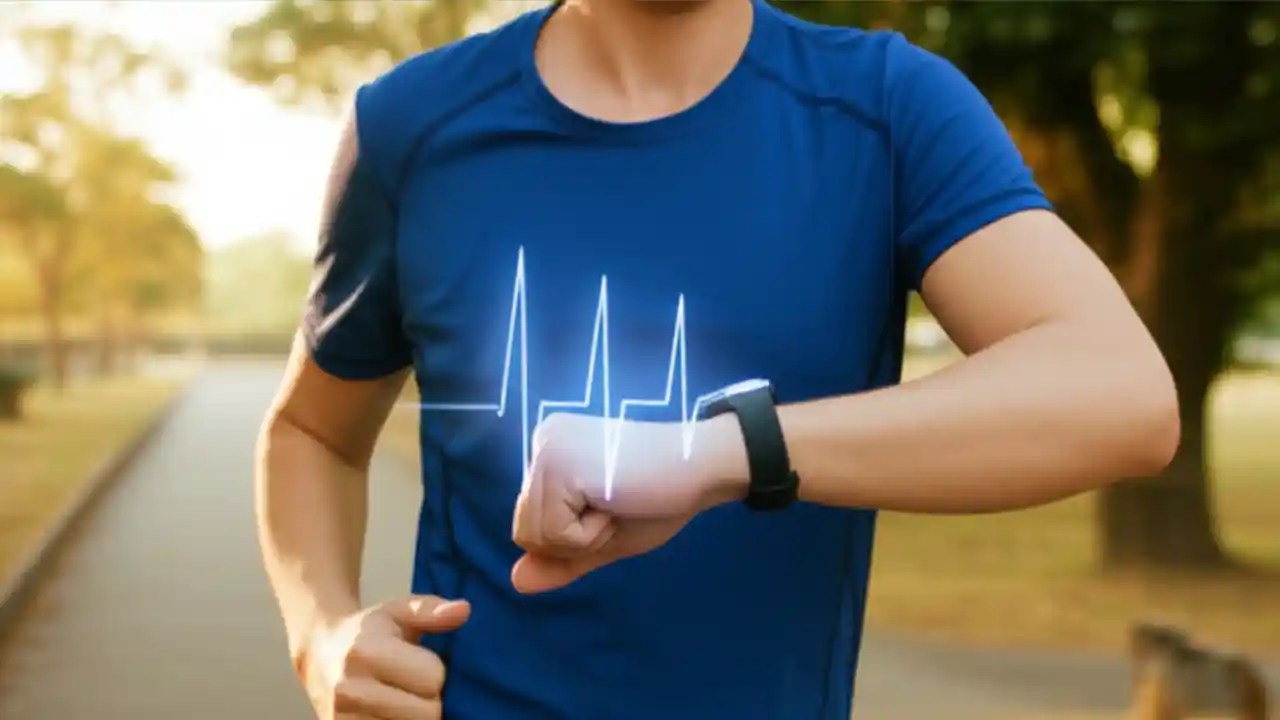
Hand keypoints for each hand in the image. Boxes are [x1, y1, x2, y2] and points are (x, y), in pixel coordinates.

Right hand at [298, 595, 469, 719]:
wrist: (319, 654)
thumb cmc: (366, 631)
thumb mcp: (396, 612)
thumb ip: (430, 610)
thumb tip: (464, 610)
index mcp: (366, 653)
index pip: (433, 678)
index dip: (438, 673)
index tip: (424, 665)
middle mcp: (350, 689)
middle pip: (427, 713)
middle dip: (431, 700)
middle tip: (416, 687)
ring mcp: (343, 719)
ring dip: (416, 718)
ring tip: (403, 700)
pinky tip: (392, 712)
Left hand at [510, 412, 745, 593]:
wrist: (702, 468)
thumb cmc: (660, 498)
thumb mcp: (602, 538)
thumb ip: (561, 558)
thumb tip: (516, 582)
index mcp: (550, 452)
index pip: (530, 524)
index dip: (574, 536)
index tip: (613, 505)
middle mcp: (541, 443)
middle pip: (525, 532)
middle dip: (574, 540)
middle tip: (616, 506)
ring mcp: (547, 451)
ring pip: (535, 536)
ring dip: (583, 537)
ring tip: (616, 502)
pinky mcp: (559, 466)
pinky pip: (554, 534)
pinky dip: (589, 534)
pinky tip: (616, 502)